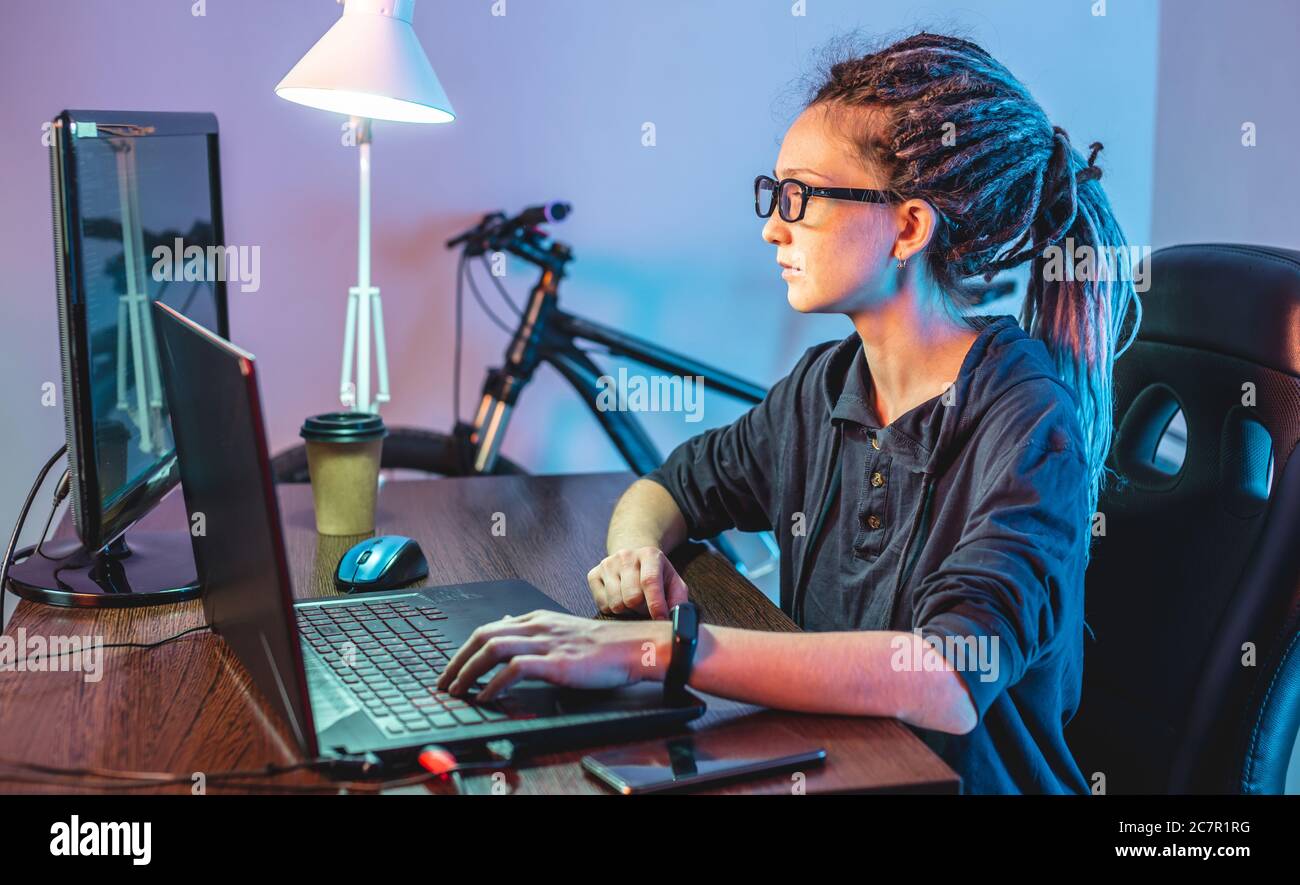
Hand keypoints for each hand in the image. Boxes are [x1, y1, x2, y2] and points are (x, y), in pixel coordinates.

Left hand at [436, 610, 670, 701]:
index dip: (464, 650)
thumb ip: (533, 629)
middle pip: (482, 636)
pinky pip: (515, 670)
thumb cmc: (603, 645)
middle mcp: (537, 626)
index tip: (452, 669)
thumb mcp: (562, 629)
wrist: (634, 647)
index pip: (488, 629)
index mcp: (537, 619)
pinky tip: (486, 698)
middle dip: (457, 660)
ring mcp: (546, 643)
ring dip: (468, 671)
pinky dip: (494, 684)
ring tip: (457, 691)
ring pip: (492, 649)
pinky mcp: (556, 662)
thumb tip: (506, 625)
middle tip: (444, 682)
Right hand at [587, 547, 688, 618]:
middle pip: (631, 597)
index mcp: (649, 555)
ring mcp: (607, 564)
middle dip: (642, 609)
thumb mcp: (673, 582)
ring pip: (616, 604)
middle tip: (646, 606)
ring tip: (633, 601)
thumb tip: (677, 622)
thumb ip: (679, 600)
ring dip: (627, 610)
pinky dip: (613, 608)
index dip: (655, 604)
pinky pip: (603, 605)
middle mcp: (626, 556)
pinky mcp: (593, 574)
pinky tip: (620, 598)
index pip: (650, 582)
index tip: (660, 619)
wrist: (632, 558)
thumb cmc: (656, 575)